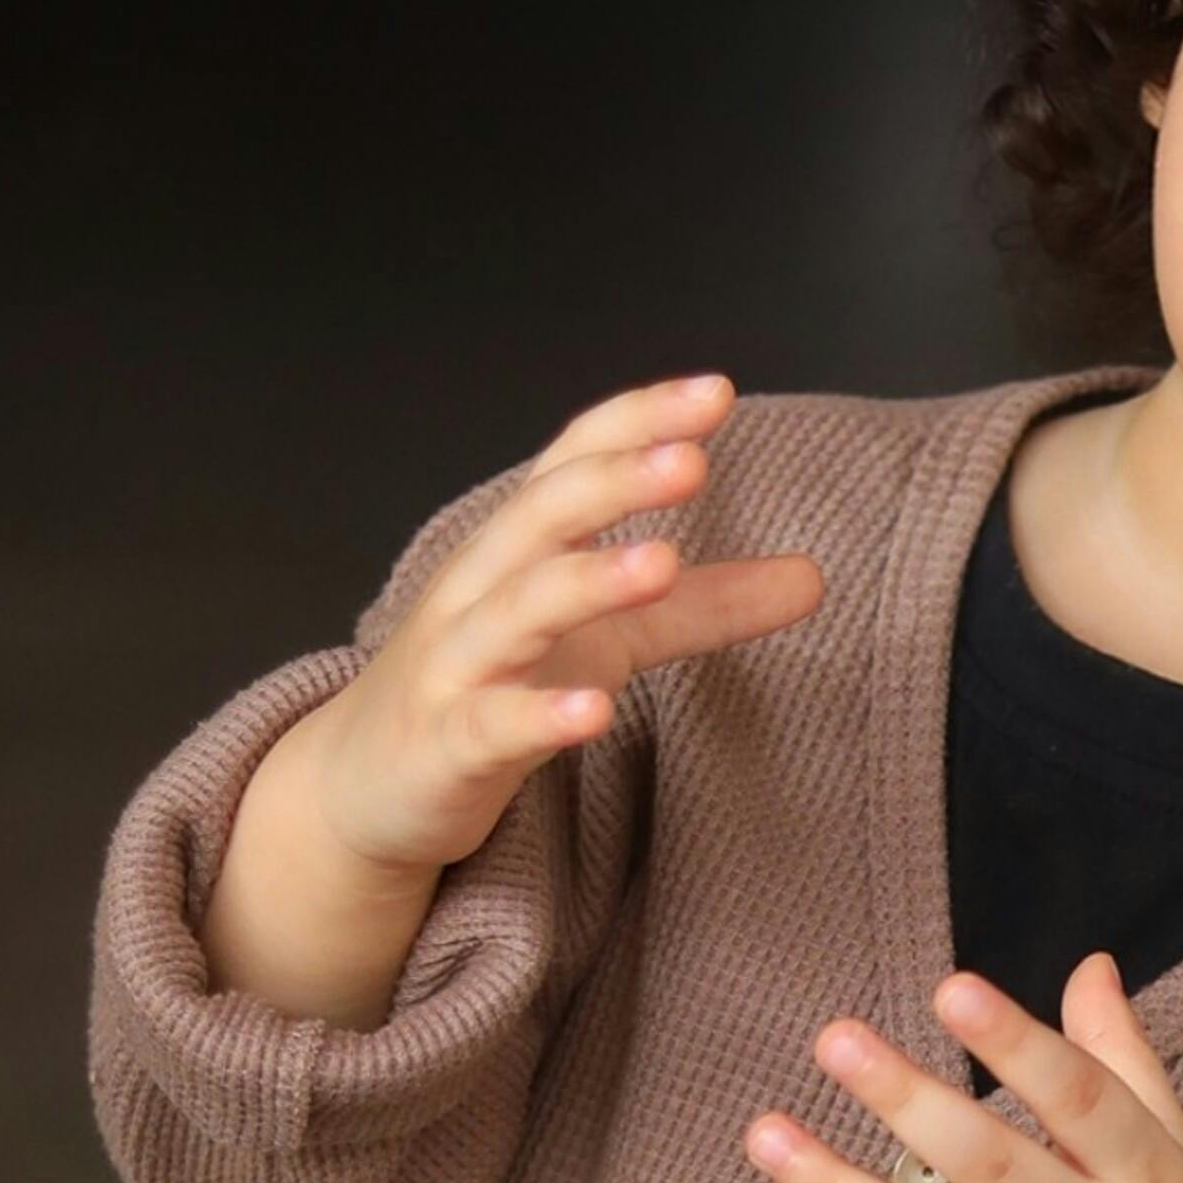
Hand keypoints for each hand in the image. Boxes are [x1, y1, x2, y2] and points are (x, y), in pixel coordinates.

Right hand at [295, 371, 822, 878]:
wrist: (368, 789)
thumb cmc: (491, 688)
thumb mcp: (609, 641)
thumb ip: (705, 607)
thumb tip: (815, 575)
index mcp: (521, 547)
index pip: (574, 460)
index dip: (638, 422)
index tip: (715, 393)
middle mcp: (480, 589)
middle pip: (542, 514)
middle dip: (615, 480)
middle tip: (693, 459)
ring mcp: (456, 666)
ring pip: (516, 608)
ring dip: (587, 580)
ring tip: (660, 563)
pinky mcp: (445, 747)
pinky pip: (491, 725)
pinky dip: (541, 715)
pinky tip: (595, 713)